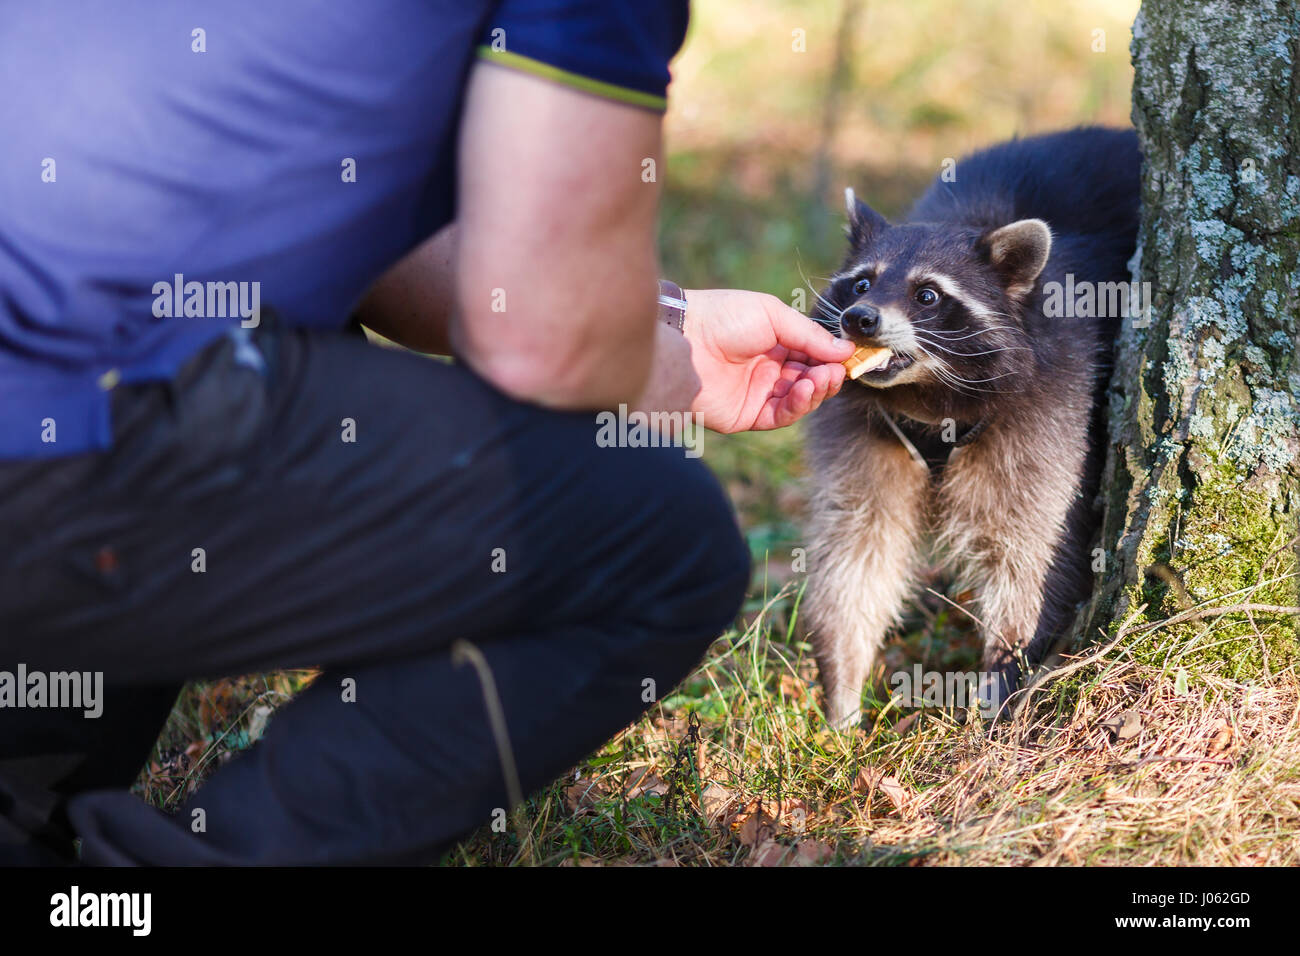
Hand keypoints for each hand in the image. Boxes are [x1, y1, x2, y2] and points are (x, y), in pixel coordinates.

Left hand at [683, 289, 853, 432]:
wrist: (684, 342)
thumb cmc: (722, 318)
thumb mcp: (773, 315)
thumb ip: (810, 335)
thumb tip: (846, 349)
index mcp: (775, 340)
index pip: (814, 353)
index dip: (834, 356)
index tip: (855, 356)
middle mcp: (770, 368)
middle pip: (812, 378)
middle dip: (828, 375)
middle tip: (839, 371)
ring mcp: (760, 392)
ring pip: (801, 399)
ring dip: (816, 390)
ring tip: (821, 379)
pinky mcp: (749, 415)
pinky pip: (783, 415)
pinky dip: (798, 405)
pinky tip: (804, 389)